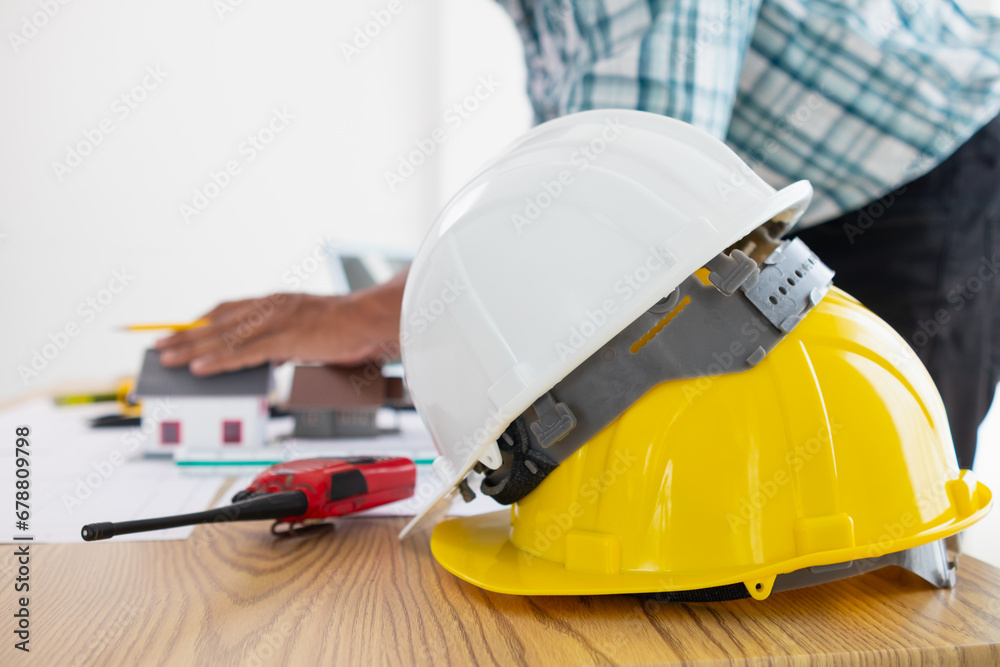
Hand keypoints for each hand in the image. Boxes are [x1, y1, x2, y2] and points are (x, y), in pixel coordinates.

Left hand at [156, 272, 405, 374]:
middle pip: (216, 321)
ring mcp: (276, 321)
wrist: (372, 322)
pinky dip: (217, 361)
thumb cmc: (348, 329)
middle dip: (184, 335)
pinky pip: (243, 353)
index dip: (200, 321)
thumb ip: (285, 342)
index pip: (227, 309)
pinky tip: (198, 369)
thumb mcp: (310, 332)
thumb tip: (270, 359)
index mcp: (276, 303)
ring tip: (166, 359)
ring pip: (224, 337)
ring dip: (191, 349)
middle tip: (158, 345)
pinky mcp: (284, 339)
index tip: (180, 331)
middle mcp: (270, 307)